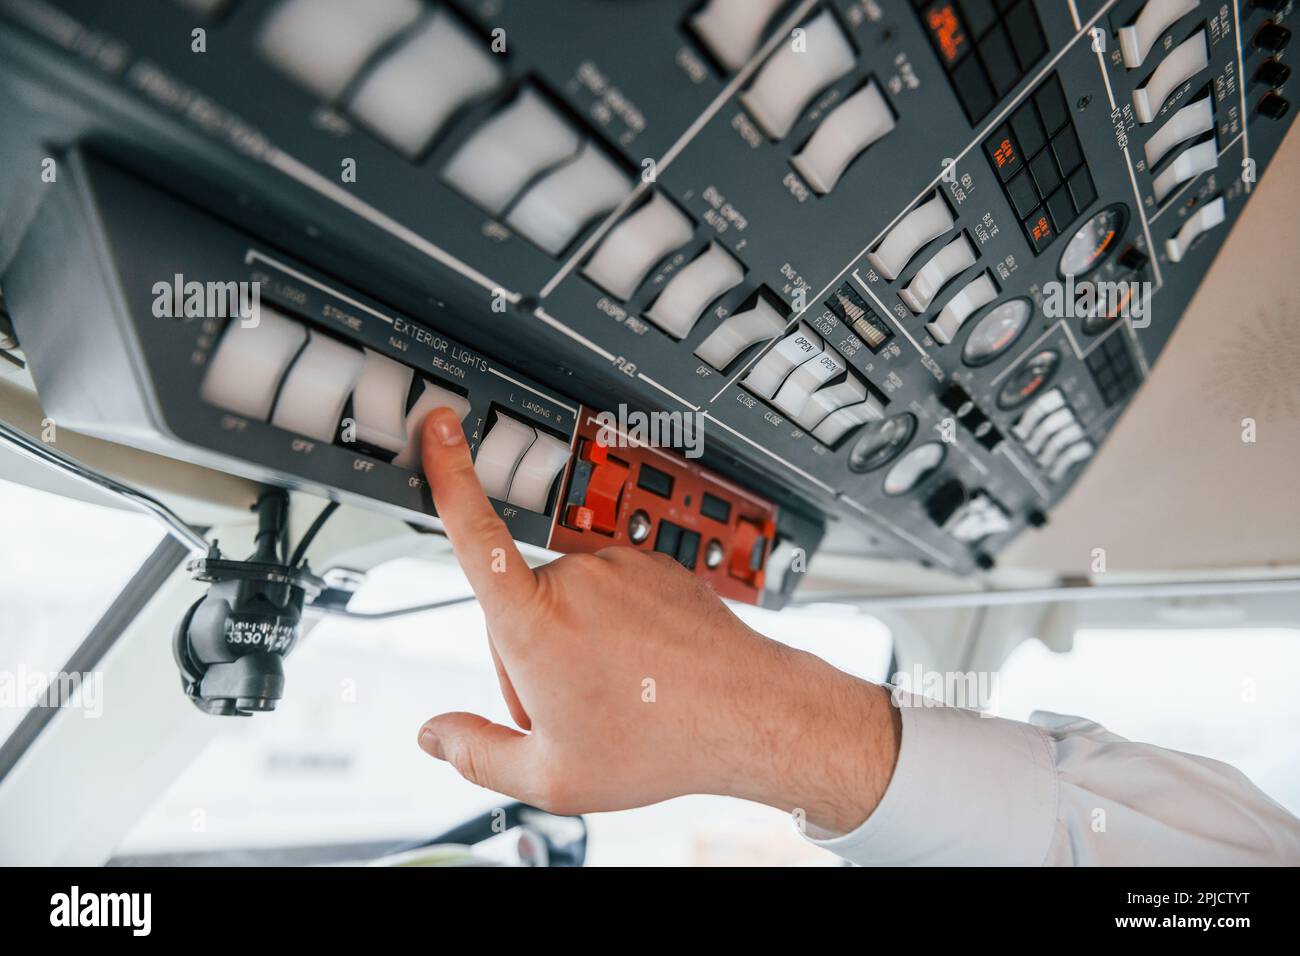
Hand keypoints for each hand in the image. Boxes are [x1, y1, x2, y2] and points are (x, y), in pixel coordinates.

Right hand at [415, 408, 900, 833]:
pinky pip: (612, 595)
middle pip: (519, 609)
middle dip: (532, 656)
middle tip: (574, 707)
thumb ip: (475, 754)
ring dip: (576, 642)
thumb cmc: (657, 742)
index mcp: (535, 622)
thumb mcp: (550, 776)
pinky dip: (616, 628)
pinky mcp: (653, 567)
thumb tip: (433, 735)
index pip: (474, 535)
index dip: (449, 475)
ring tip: (619, 693)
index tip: (441, 424)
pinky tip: (643, 669)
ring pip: (568, 604)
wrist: (748, 713)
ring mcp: (620, 567)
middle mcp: (575, 579)